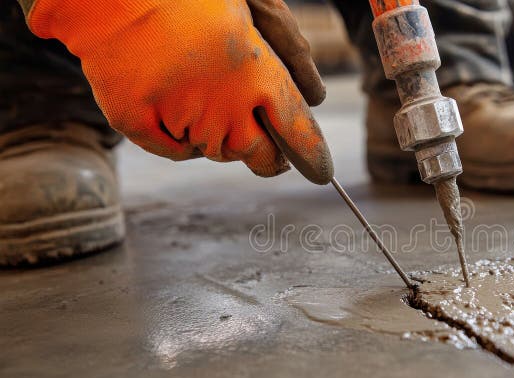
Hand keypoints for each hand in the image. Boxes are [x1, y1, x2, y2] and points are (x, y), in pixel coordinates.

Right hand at [27, 0, 331, 180]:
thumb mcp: (253, 5)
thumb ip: (287, 51)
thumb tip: (314, 96)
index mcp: (259, 77)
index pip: (299, 133)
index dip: (312, 155)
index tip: (320, 169)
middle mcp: (225, 110)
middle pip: (261, 157)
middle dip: (270, 156)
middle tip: (270, 146)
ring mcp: (180, 120)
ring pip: (217, 152)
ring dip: (224, 138)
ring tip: (214, 104)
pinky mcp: (138, 124)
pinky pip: (175, 150)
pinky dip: (181, 138)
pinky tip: (178, 109)